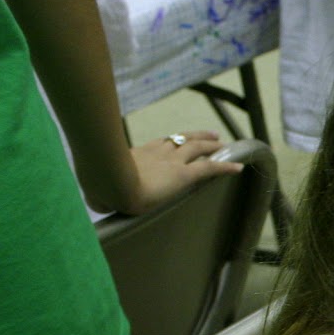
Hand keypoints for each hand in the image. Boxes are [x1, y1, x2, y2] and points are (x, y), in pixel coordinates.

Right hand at [89, 130, 242, 214]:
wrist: (112, 185)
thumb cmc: (102, 189)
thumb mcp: (100, 188)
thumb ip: (101, 193)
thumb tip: (95, 199)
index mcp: (137, 154)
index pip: (158, 145)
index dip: (170, 143)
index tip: (176, 141)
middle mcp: (157, 154)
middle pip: (180, 140)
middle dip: (196, 137)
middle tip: (210, 135)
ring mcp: (172, 163)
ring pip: (196, 148)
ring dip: (210, 146)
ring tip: (222, 144)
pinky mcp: (184, 175)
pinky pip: (209, 169)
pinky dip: (225, 167)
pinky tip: (238, 167)